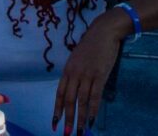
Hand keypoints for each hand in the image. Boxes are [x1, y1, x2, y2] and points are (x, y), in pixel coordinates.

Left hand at [54, 10, 129, 134]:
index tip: (54, 123)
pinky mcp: (99, 75)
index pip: (59, 94)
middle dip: (68, 118)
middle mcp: (75, 74)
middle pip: (69, 100)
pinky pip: (95, 96)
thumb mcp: (77, 59)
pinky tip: (92, 120)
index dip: (57, 110)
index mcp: (68, 70)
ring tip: (80, 131)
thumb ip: (75, 74)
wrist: (103, 31)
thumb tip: (73, 91)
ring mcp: (87, 75)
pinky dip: (93, 110)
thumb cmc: (91, 46)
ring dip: (81, 118)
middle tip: (66, 133)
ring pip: (82, 101)